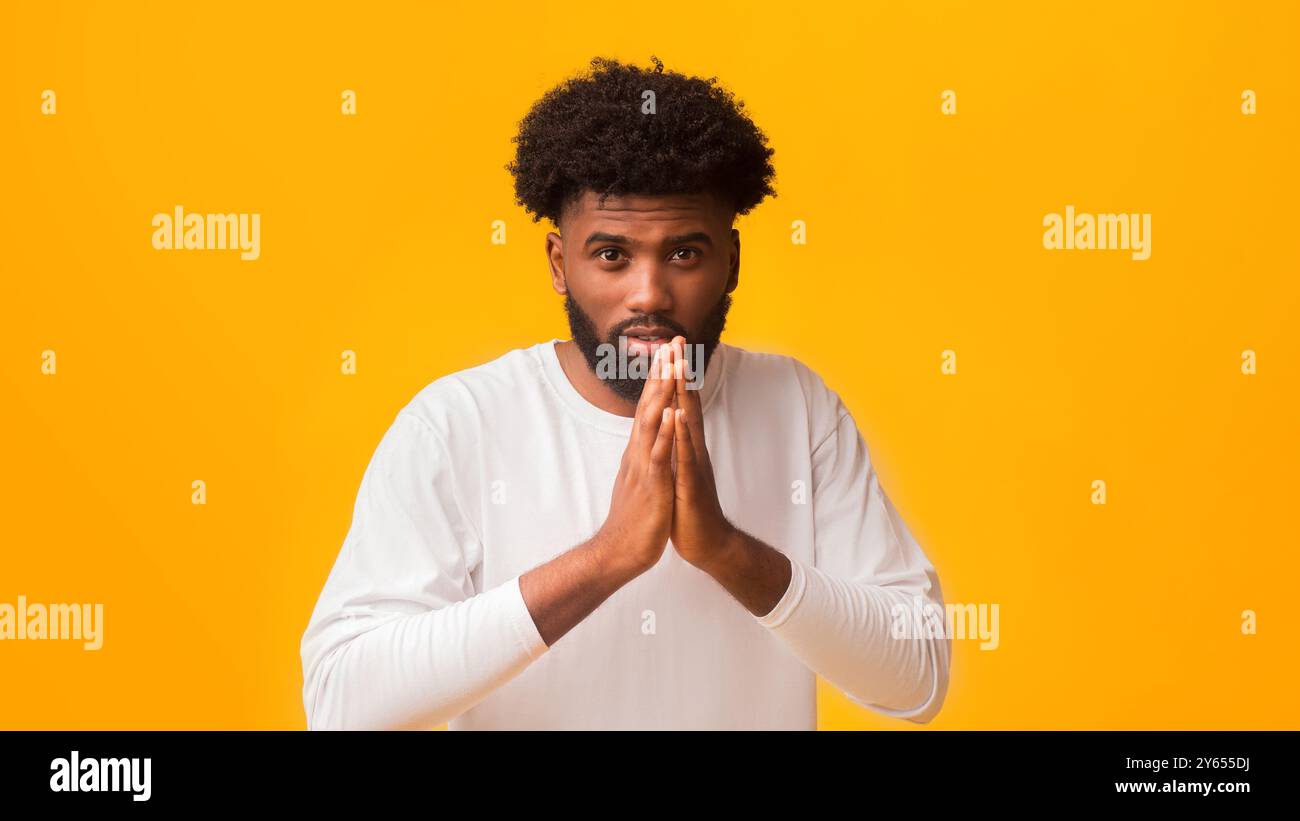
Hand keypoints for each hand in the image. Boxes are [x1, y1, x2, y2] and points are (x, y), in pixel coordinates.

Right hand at [595, 341, 678, 578]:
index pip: (648, 409)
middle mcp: (638, 453)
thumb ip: (641, 458)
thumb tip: (643, 442)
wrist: (620, 551)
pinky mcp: (652, 485)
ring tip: (670, 367)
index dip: (657, 381)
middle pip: (648, 407)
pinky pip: (659, 455)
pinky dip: (666, 433)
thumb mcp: (639, 480)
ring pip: (652, 424)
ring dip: (662, 394)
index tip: (666, 354)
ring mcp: (644, 467)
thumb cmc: (633, 519)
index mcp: (638, 452)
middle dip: (659, 375)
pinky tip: (673, 414)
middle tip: (668, 344)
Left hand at [667, 336, 736, 572]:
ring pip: (688, 423)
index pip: (681, 405)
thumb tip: (673, 427)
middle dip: (681, 373)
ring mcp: (694, 465)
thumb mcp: (680, 472)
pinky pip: (685, 455)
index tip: (669, 348)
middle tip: (676, 341)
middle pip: (687, 404)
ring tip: (678, 367)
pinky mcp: (690, 484)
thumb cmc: (691, 509)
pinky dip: (681, 434)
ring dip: (683, 395)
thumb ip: (678, 449)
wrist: (708, 543)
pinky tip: (678, 416)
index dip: (675, 377)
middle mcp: (693, 449)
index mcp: (687, 447)